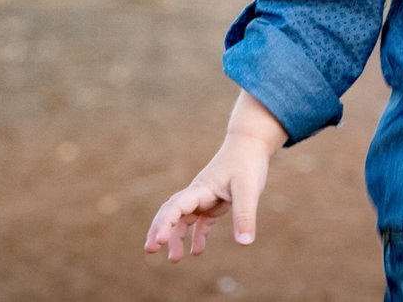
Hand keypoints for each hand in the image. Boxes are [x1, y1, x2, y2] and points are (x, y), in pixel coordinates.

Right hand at [144, 92, 286, 261]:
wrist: (252, 143)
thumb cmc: (248, 162)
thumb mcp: (249, 189)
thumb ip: (245, 215)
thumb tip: (245, 243)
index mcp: (200, 189)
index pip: (176, 206)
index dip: (165, 223)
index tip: (158, 240)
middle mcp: (198, 193)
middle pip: (171, 212)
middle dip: (159, 229)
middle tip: (150, 249)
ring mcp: (206, 198)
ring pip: (184, 219)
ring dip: (176, 237)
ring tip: (174, 259)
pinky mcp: (216, 202)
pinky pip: (201, 222)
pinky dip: (197, 236)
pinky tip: (197, 251)